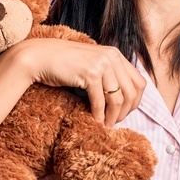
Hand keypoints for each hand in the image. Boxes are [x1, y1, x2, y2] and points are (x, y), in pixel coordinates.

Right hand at [8, 38, 145, 127]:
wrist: (40, 57)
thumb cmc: (64, 65)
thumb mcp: (93, 65)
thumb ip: (109, 75)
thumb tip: (124, 101)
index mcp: (116, 55)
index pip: (139, 82)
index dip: (136, 101)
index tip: (125, 113)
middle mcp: (112, 57)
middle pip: (132, 92)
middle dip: (126, 112)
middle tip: (115, 122)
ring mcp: (102, 64)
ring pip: (117, 99)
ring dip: (113, 116)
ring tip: (106, 125)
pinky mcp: (90, 73)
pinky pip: (100, 101)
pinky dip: (99, 115)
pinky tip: (96, 121)